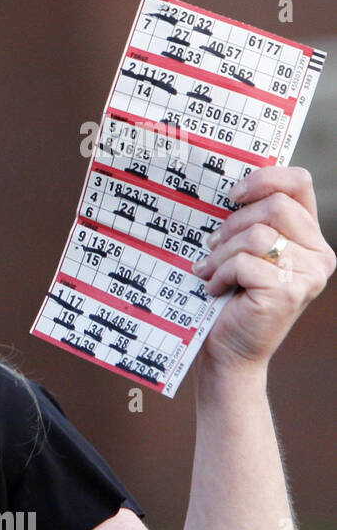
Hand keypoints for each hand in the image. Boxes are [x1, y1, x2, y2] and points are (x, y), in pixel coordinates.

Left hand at [193, 166, 334, 374]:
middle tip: (212, 246)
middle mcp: (319, 254)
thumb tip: (232, 186)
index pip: (299, 183)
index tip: (233, 195)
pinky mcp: (289, 291)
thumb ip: (252, 222)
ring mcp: (308, 274)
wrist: (229, 350)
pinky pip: (245, 263)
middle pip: (275, 206)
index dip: (264, 179)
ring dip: (221, 253)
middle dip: (232, 224)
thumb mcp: (245, 252)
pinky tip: (215, 288)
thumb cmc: (231, 297)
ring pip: (256, 235)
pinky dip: (220, 274)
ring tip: (210, 270)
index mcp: (310, 236)